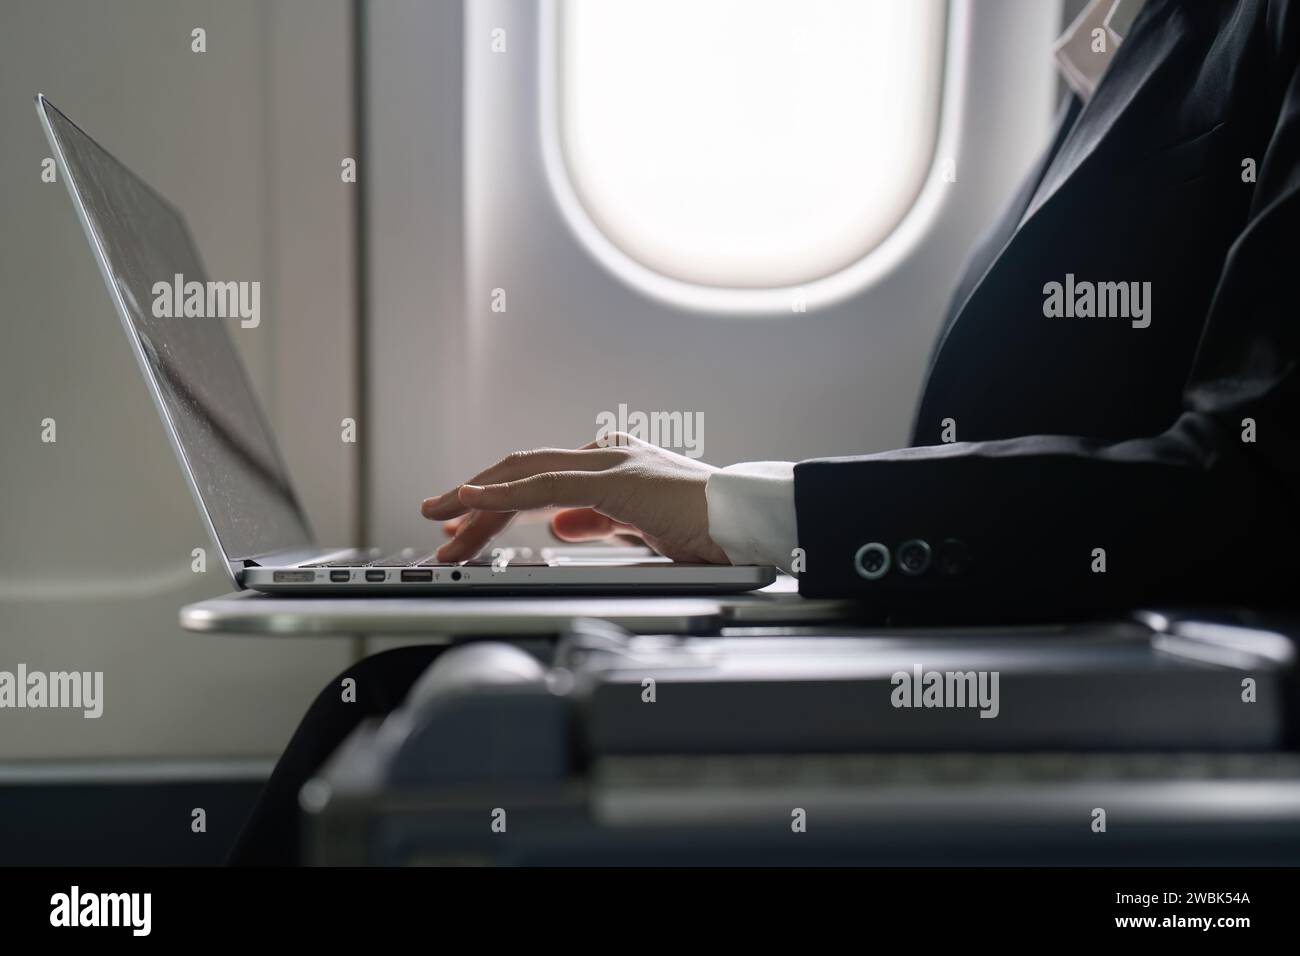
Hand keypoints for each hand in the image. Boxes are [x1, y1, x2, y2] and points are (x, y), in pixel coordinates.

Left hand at [420, 433, 730, 563]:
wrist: (749, 526)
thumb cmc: (710, 532)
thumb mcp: (641, 532)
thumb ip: (600, 524)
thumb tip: (559, 525)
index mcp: (612, 468)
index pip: (538, 481)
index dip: (495, 501)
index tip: (463, 527)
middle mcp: (605, 457)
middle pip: (521, 473)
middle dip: (472, 501)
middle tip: (436, 525)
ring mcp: (608, 463)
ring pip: (523, 474)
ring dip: (475, 499)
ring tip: (439, 518)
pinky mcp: (613, 479)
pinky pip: (544, 484)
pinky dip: (502, 493)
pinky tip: (472, 502)